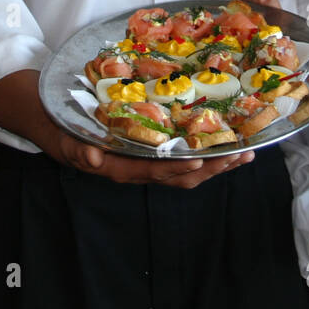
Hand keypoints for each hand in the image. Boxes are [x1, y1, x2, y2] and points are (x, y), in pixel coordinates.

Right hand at [48, 129, 252, 188]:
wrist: (64, 133)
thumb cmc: (69, 136)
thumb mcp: (69, 144)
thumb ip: (81, 153)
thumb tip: (94, 160)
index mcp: (124, 168)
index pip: (155, 171)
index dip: (177, 167)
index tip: (199, 160)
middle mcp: (142, 169)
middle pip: (182, 175)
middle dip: (212, 168)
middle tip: (239, 155)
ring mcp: (152, 164)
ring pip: (190, 171)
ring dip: (218, 164)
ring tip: (245, 153)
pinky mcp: (157, 155)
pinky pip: (187, 160)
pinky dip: (209, 155)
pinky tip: (228, 145)